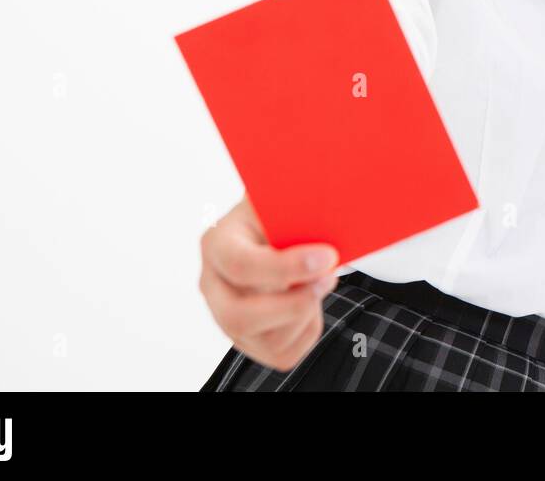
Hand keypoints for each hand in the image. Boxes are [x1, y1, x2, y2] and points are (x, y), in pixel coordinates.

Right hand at [199, 194, 340, 371]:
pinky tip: (309, 300)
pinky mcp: (249, 342)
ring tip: (320, 282)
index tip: (328, 256)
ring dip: (307, 312)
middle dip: (294, 304)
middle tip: (330, 278)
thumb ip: (296, 200)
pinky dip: (308, 329)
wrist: (279, 231)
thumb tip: (332, 192)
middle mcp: (213, 285)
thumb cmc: (281, 212)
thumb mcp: (284, 198)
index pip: (241, 265)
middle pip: (240, 316)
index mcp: (217, 243)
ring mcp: (226, 318)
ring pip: (269, 339)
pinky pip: (283, 352)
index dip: (287, 267)